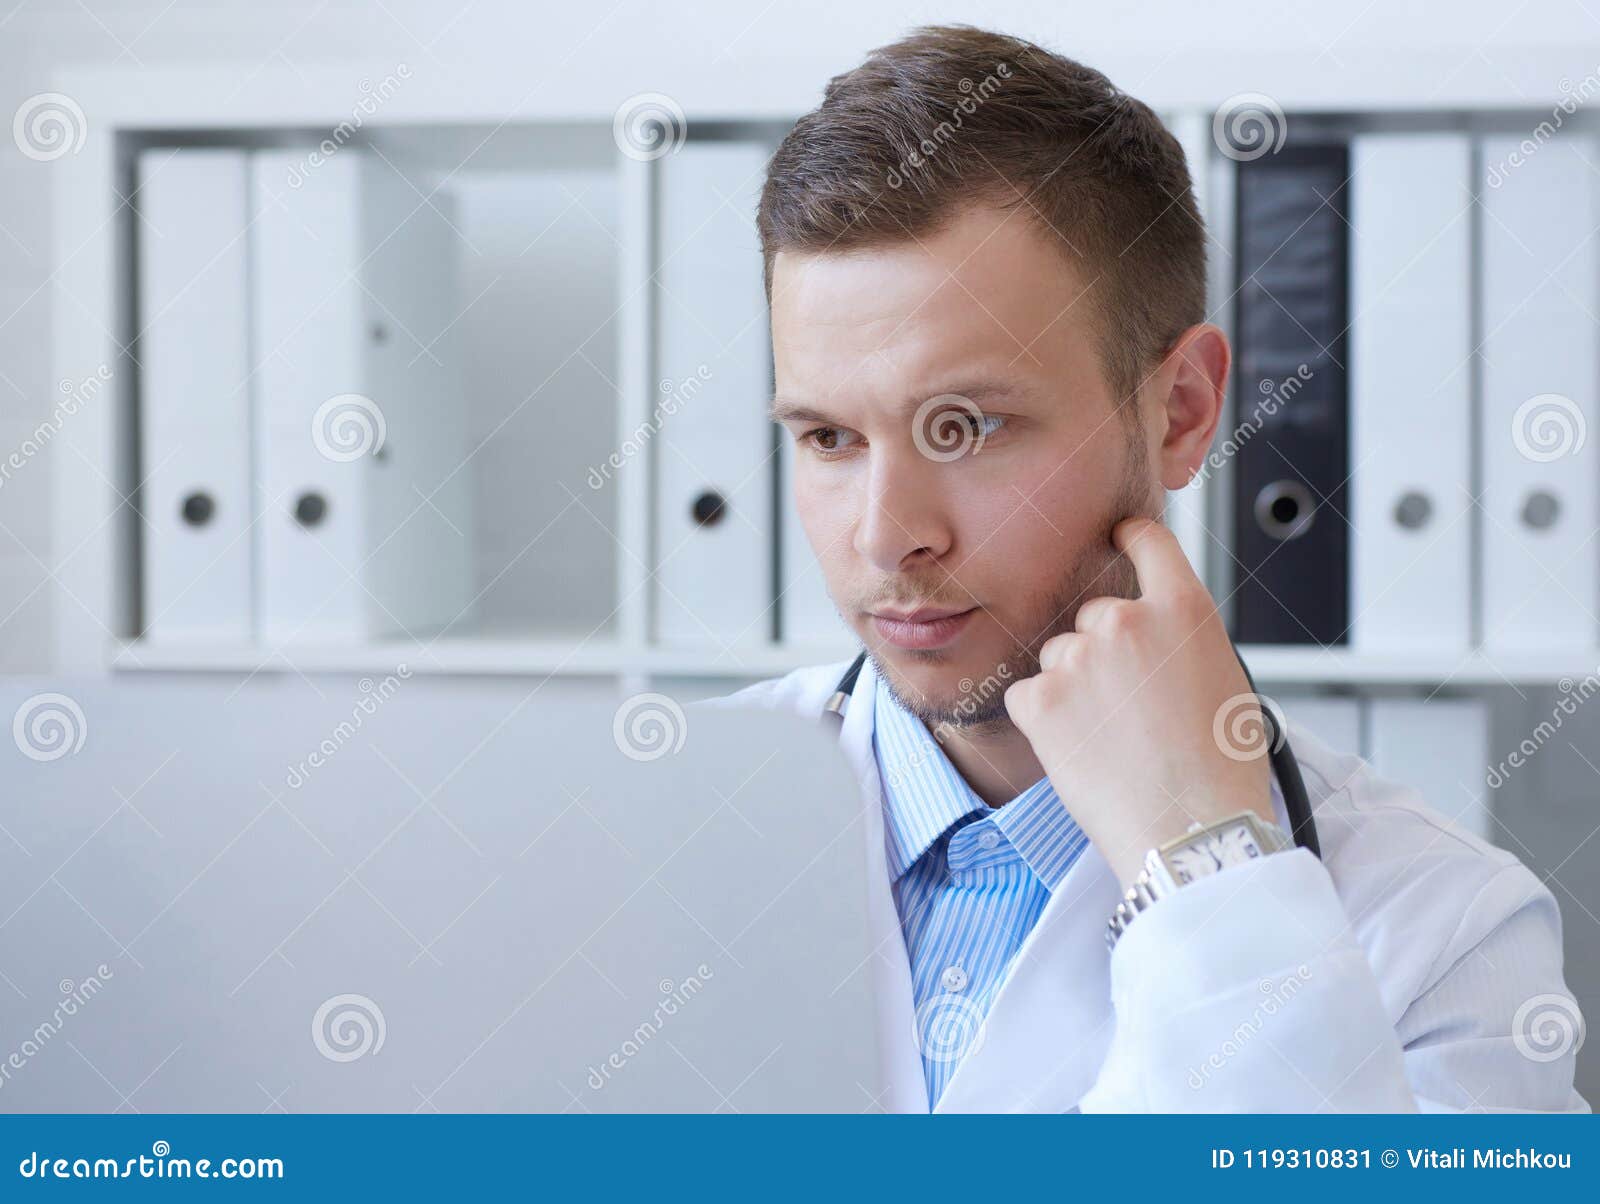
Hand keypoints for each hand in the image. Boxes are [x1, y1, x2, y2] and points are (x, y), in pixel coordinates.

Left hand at [1003, 517, 1274, 887]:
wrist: (1192, 831)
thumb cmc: (1220, 771)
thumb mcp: (1226, 680)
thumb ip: (1183, 640)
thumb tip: (1156, 639)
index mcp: (1183, 610)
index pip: (1149, 542)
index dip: (1130, 537)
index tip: (1118, 536)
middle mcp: (1126, 621)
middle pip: (1095, 615)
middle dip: (1104, 652)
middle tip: (1130, 707)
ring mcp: (1078, 658)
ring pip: (1060, 658)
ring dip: (1074, 688)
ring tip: (1113, 739)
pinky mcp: (1040, 698)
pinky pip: (1028, 694)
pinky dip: (1044, 720)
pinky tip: (1081, 750)